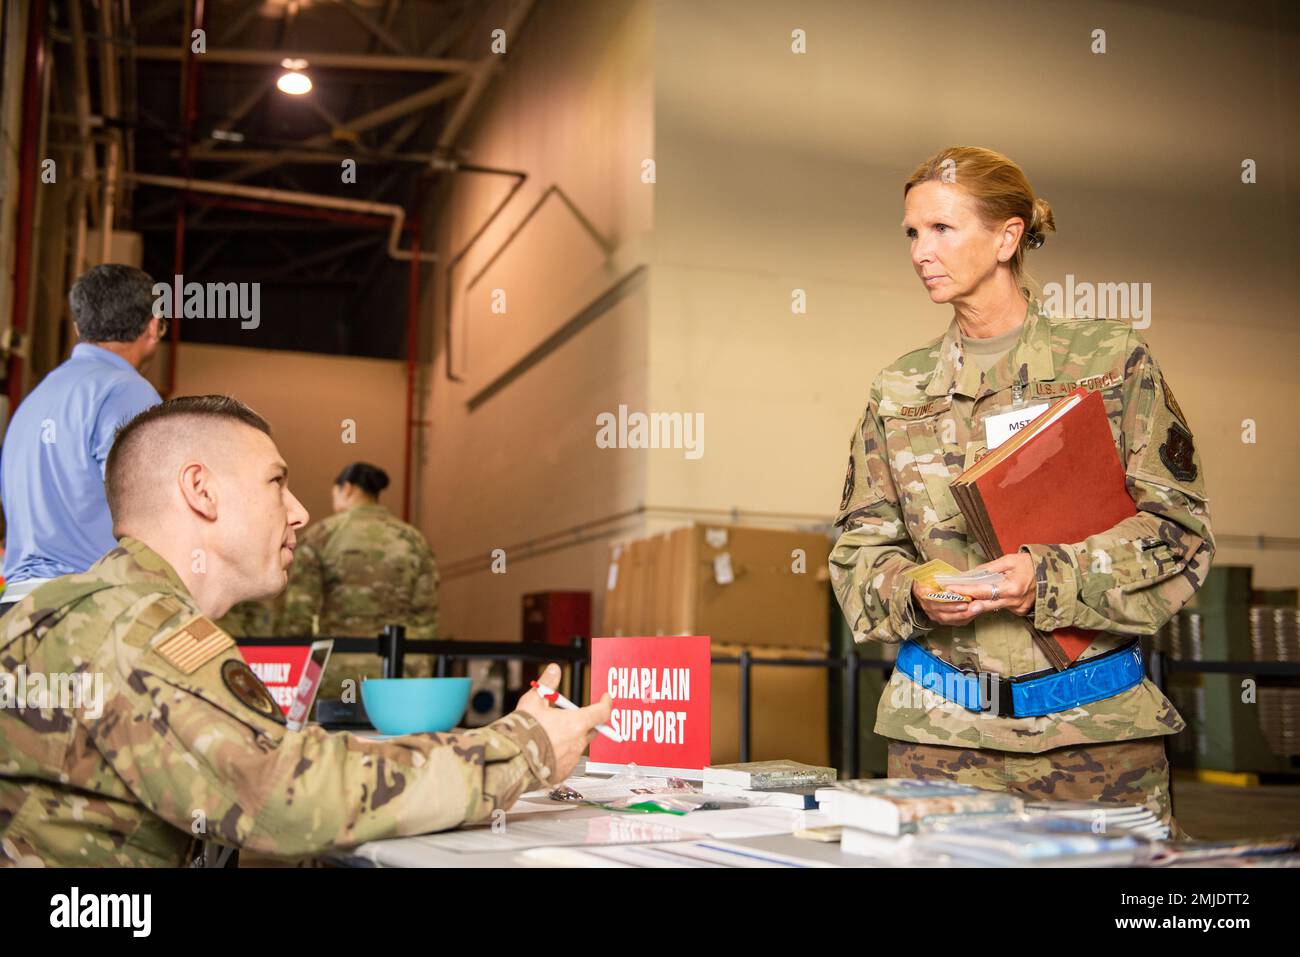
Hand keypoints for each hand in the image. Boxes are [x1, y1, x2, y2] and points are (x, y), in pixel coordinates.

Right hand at [514, 663, 612, 781]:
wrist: (511, 760)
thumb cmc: (522, 732)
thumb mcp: (534, 700)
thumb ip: (547, 684)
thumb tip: (554, 670)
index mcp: (576, 723)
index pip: (601, 712)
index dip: (606, 703)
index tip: (606, 698)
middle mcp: (578, 742)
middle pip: (591, 730)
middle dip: (586, 722)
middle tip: (572, 717)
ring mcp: (571, 760)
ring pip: (577, 746)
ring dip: (570, 738)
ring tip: (551, 734)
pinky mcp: (563, 772)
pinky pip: (567, 761)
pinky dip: (560, 754)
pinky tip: (546, 750)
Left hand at [910, 552, 1036, 625]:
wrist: (1053, 575)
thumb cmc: (1031, 564)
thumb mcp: (1010, 560)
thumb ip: (989, 568)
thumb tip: (971, 573)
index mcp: (1012, 588)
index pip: (983, 591)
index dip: (965, 591)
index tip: (951, 589)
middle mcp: (1015, 602)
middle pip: (984, 605)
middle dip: (966, 602)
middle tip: (949, 598)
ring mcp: (1018, 609)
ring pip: (991, 607)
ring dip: (976, 602)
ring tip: (960, 597)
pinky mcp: (1019, 611)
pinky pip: (1000, 607)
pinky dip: (990, 602)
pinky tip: (980, 598)